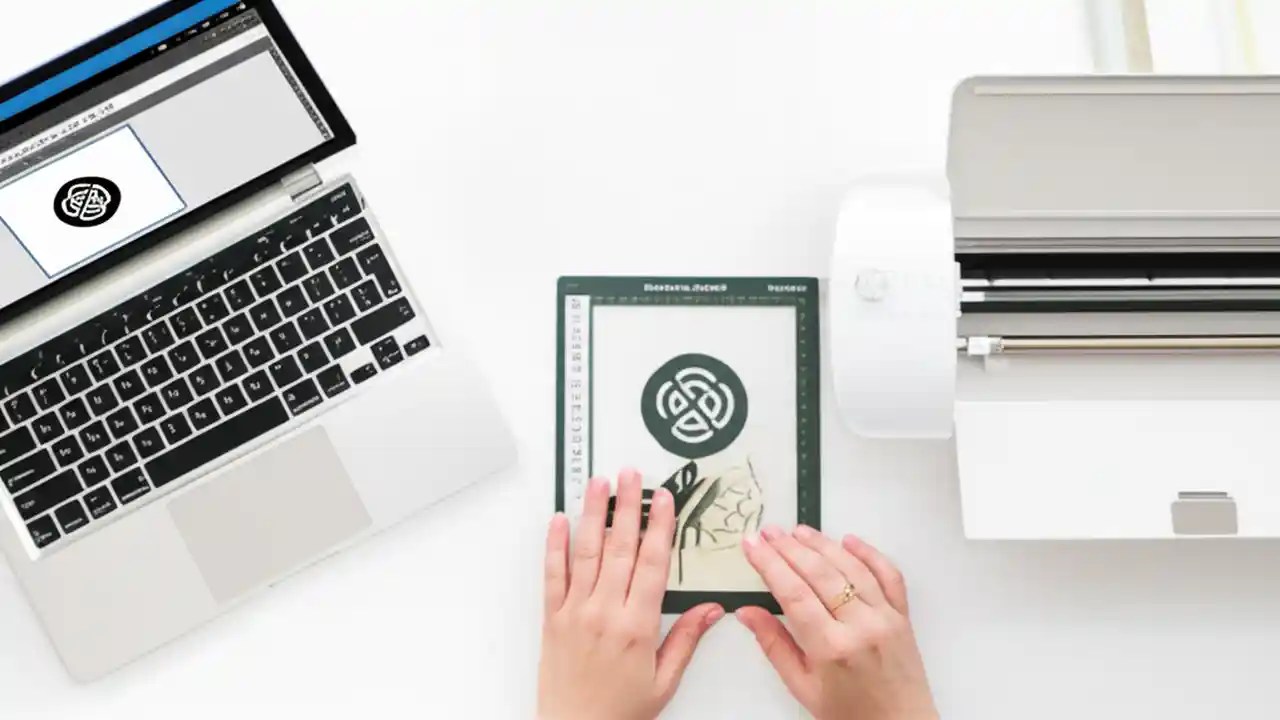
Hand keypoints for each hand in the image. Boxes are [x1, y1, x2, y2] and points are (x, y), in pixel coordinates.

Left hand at [538, 470, 723, 719]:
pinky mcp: (552, 619)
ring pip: (585, 553)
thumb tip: (712, 609)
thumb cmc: (619, 712)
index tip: (663, 499)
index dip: (659, 527)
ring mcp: (575, 613)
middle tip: (631, 474)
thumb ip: (686, 639)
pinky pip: (552, 575)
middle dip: (627, 507)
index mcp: (637, 627)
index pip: (651, 564)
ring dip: (592, 514)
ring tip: (598, 484)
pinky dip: (554, 546)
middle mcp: (604, 613)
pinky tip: (559, 521)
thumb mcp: (664, 680)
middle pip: (619, 549)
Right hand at [737, 526, 937, 719]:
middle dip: (789, 548)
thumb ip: (773, 645)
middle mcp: (862, 628)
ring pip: (852, 567)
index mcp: (832, 649)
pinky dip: (869, 554)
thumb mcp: (802, 687)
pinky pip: (889, 575)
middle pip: (820, 573)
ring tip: (798, 531)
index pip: (793, 593)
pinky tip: (848, 540)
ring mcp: (886, 618)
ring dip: (823, 544)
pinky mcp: (903, 616)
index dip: (769, 564)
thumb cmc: (851, 715)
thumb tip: (747, 613)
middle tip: (768, 532)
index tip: (752, 545)